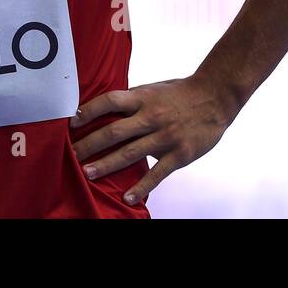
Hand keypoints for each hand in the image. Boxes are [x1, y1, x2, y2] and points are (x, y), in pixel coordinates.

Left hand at [69, 73, 239, 206]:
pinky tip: (128, 197)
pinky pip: (157, 173)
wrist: (216, 97)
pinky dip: (142, 187)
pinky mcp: (180, 154)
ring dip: (106, 165)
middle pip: (113, 131)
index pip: (109, 101)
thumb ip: (131, 100)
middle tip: (70, 155)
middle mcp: (151, 116)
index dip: (88, 111)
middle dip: (89, 144)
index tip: (71, 121)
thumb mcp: (152, 89)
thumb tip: (103, 108)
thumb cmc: (179, 92)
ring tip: (87, 173)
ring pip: (130, 153)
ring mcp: (165, 136)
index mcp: (142, 98)